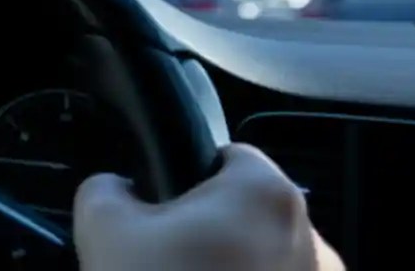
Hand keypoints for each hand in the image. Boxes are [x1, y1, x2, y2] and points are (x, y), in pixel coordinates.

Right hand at [73, 144, 343, 270]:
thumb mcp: (102, 227)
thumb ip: (105, 187)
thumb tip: (115, 188)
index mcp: (265, 193)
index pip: (223, 155)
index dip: (183, 181)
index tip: (159, 215)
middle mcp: (312, 237)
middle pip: (245, 216)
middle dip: (206, 237)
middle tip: (163, 268)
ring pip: (261, 264)